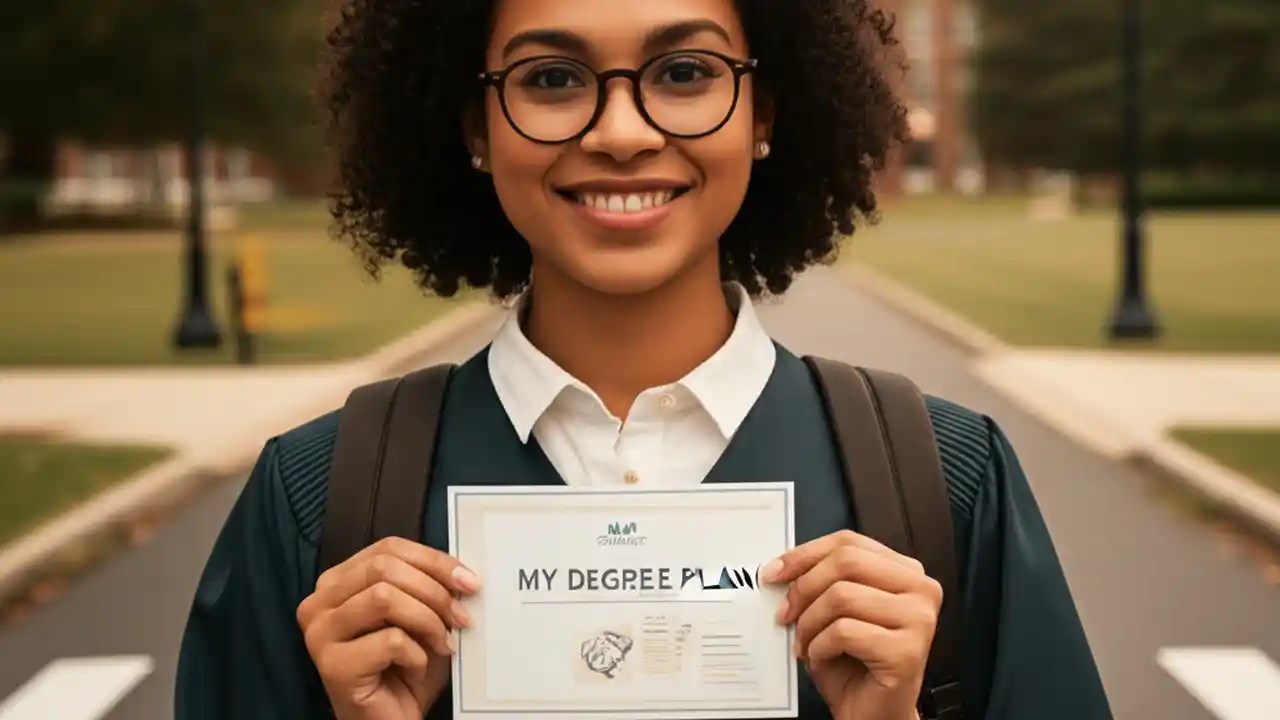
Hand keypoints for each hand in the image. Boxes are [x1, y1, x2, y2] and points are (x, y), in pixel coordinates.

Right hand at [296, 537, 481, 719]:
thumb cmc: (404, 669)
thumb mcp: (420, 617)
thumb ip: (429, 586)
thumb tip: (462, 571)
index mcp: (337, 582)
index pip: (387, 548)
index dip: (433, 560)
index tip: (469, 581)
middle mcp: (318, 603)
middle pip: (384, 568)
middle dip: (434, 590)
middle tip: (462, 616)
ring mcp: (320, 634)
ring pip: (385, 598)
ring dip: (427, 621)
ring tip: (443, 644)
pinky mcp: (332, 665)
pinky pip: (390, 640)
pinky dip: (416, 654)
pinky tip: (415, 669)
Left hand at [761, 530, 940, 719]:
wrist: (874, 714)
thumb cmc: (854, 663)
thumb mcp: (835, 610)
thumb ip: (820, 580)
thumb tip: (778, 566)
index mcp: (906, 571)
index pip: (849, 542)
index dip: (805, 554)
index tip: (774, 571)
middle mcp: (921, 590)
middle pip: (846, 562)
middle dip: (804, 588)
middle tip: (786, 614)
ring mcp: (919, 620)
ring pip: (841, 596)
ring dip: (810, 623)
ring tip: (805, 643)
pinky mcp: (907, 652)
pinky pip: (844, 632)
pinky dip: (820, 646)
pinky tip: (822, 657)